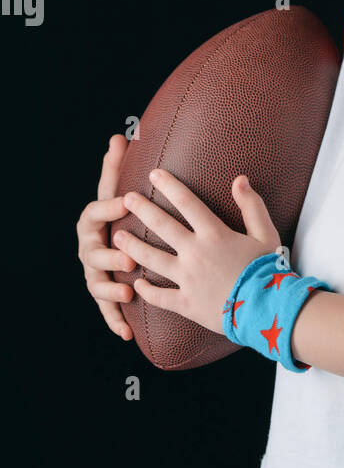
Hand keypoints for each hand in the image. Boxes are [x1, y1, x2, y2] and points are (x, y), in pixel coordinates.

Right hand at [76, 134, 136, 339]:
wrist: (114, 239)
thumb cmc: (118, 212)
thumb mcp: (117, 189)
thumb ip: (117, 167)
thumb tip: (121, 134)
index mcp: (94, 219)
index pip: (96, 210)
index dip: (109, 207)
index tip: (126, 201)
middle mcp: (89, 245)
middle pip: (94, 252)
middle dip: (110, 255)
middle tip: (130, 257)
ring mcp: (93, 271)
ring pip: (97, 282)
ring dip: (111, 290)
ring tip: (127, 295)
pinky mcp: (102, 293)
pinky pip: (106, 309)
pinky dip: (115, 321)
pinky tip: (127, 333)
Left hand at [113, 168, 282, 336]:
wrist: (266, 309)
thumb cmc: (268, 270)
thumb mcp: (266, 234)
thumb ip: (252, 206)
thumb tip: (240, 179)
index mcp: (215, 234)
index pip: (187, 203)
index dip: (169, 186)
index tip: (153, 174)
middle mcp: (195, 253)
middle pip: (161, 226)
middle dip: (141, 209)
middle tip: (126, 198)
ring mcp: (187, 279)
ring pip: (151, 259)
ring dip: (132, 246)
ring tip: (117, 236)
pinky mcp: (186, 303)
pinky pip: (159, 296)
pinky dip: (146, 290)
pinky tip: (136, 282)